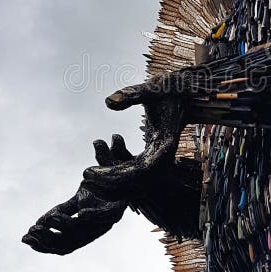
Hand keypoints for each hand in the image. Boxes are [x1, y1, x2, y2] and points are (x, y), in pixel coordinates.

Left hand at [21, 134, 132, 255]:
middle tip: (41, 225)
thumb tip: (97, 141)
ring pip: (67, 244)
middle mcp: (101, 225)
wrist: (113, 188)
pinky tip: (27, 239)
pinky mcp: (73, 232)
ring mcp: (86, 232)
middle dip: (60, 230)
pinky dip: (42, 243)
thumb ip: (105, 155)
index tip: (81, 213)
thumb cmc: (112, 176)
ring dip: (46, 241)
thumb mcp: (110, 164)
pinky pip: (58, 242)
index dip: (95, 216)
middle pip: (82, 235)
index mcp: (114, 208)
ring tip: (27, 236)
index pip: (106, 216)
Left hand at [84, 90, 198, 236]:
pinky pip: (132, 172)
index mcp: (164, 147)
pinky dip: (115, 170)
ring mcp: (157, 161)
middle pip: (135, 183)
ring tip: (87, 175)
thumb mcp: (153, 88)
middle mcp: (163, 159)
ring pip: (133, 182)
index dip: (112, 175)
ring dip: (111, 182)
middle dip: (109, 183)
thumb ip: (132, 94)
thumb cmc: (170, 89)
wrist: (185, 94)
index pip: (138, 171)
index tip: (90, 170)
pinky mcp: (151, 157)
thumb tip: (109, 102)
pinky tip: (100, 159)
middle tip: (85, 174)